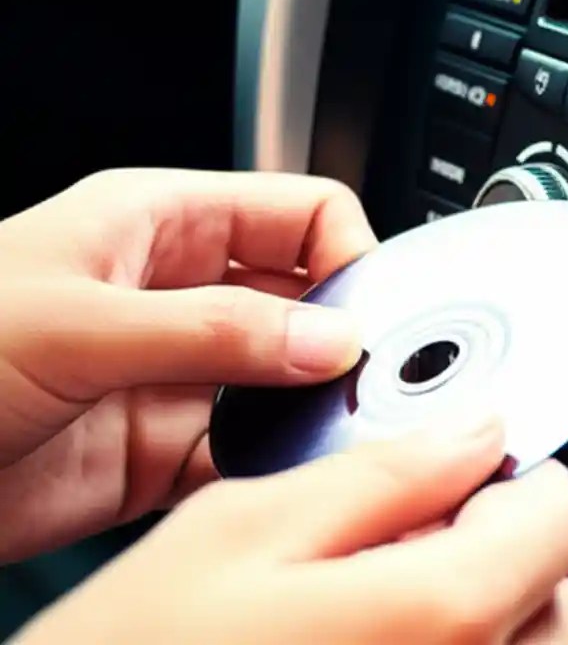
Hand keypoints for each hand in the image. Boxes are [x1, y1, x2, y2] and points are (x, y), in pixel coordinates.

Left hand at [0, 168, 376, 561]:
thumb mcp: (74, 323)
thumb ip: (213, 329)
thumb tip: (327, 337)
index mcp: (162, 226)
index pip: (301, 213)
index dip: (349, 254)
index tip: (370, 315)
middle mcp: (180, 296)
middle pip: (307, 300)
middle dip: (344, 337)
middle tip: (367, 378)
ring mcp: (175, 376)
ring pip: (286, 382)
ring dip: (314, 408)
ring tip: (330, 433)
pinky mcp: (163, 451)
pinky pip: (248, 453)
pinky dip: (275, 468)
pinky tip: (278, 476)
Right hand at [11, 407, 567, 643]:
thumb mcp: (243, 530)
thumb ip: (383, 474)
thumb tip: (477, 431)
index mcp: (434, 615)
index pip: (561, 521)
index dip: (523, 478)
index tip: (477, 470)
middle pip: (555, 595)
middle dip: (503, 546)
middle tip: (412, 535)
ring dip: (487, 610)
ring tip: (380, 600)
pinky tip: (374, 644)